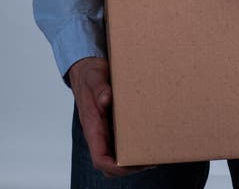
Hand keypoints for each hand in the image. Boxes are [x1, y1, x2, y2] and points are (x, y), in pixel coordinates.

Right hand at [68, 56, 154, 177]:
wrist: (85, 69)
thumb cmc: (89, 75)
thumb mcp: (94, 77)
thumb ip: (100, 88)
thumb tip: (106, 98)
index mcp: (92, 126)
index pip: (99, 158)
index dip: (114, 167)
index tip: (130, 165)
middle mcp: (98, 132)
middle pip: (109, 163)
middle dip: (128, 168)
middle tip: (149, 161)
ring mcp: (104, 130)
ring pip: (115, 155)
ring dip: (131, 160)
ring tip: (152, 154)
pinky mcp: (111, 124)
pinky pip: (120, 142)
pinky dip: (132, 146)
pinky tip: (148, 139)